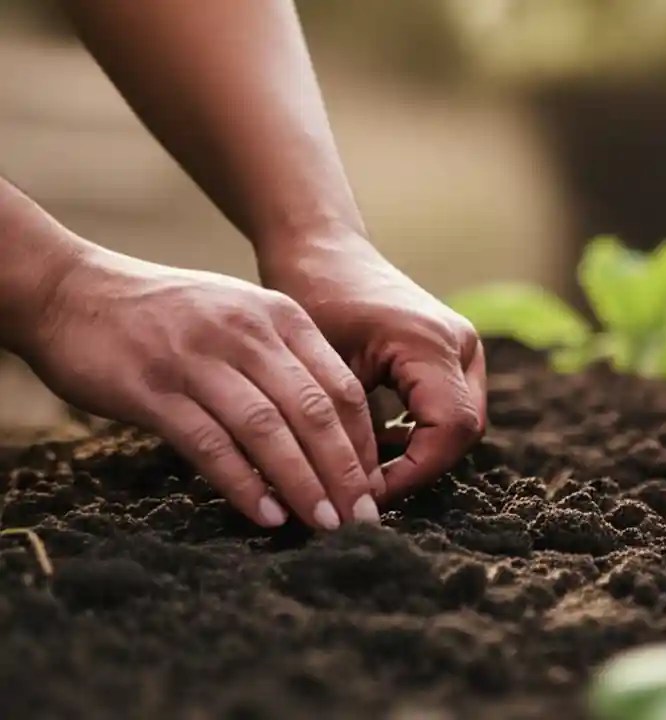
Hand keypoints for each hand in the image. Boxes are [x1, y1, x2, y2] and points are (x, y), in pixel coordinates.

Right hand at [26, 248, 380, 529]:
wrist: (74, 292)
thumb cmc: (167, 316)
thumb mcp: (241, 319)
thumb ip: (284, 366)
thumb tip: (329, 437)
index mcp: (280, 317)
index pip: (341, 387)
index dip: (363, 444)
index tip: (374, 486)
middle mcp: (247, 333)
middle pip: (313, 411)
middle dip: (344, 471)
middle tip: (361, 519)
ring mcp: (199, 359)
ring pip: (268, 430)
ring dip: (303, 483)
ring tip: (325, 524)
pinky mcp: (153, 387)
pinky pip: (210, 443)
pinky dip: (244, 483)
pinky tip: (267, 514)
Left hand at [259, 236, 485, 499]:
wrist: (322, 250)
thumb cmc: (311, 297)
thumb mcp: (321, 368)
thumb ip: (344, 429)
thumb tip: (349, 494)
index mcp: (431, 342)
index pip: (449, 429)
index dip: (412, 473)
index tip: (364, 493)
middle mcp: (461, 343)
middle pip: (464, 432)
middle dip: (417, 469)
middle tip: (364, 491)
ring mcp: (464, 348)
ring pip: (461, 425)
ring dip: (420, 454)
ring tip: (368, 471)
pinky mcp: (455, 354)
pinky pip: (451, 409)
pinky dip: (420, 435)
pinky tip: (377, 444)